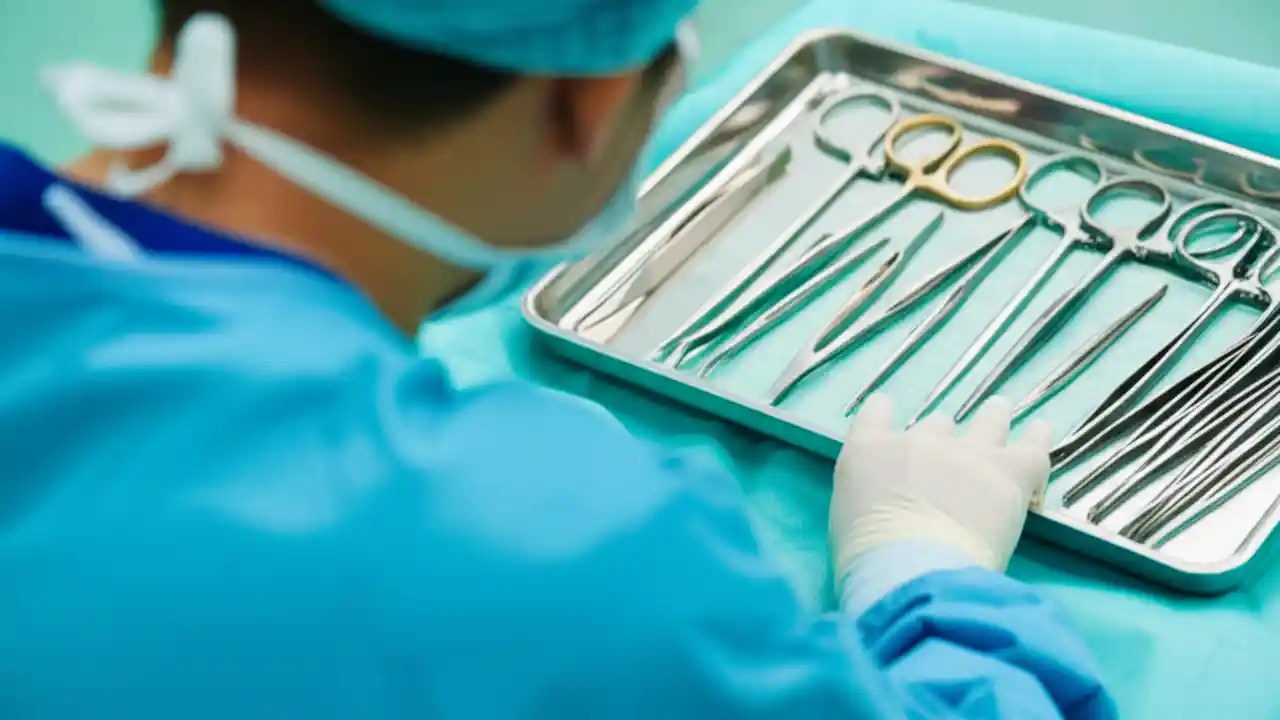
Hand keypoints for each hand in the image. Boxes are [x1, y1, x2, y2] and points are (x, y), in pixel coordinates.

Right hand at [831, 395, 1051, 577]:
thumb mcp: (847, 519)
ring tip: (999, 411)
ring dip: (993, 418)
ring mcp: (966, 452)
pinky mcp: (1008, 471)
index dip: (882, 412)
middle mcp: (918, 440)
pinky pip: (1031, 446)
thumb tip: (886, 503)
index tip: (886, 411)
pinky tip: (1041, 432)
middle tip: (948, 461)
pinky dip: (1037, 438)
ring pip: (987, 422)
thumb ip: (867, 499)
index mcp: (870, 450)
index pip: (874, 414)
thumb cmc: (868, 557)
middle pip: (936, 426)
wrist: (911, 567)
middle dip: (941, 439)